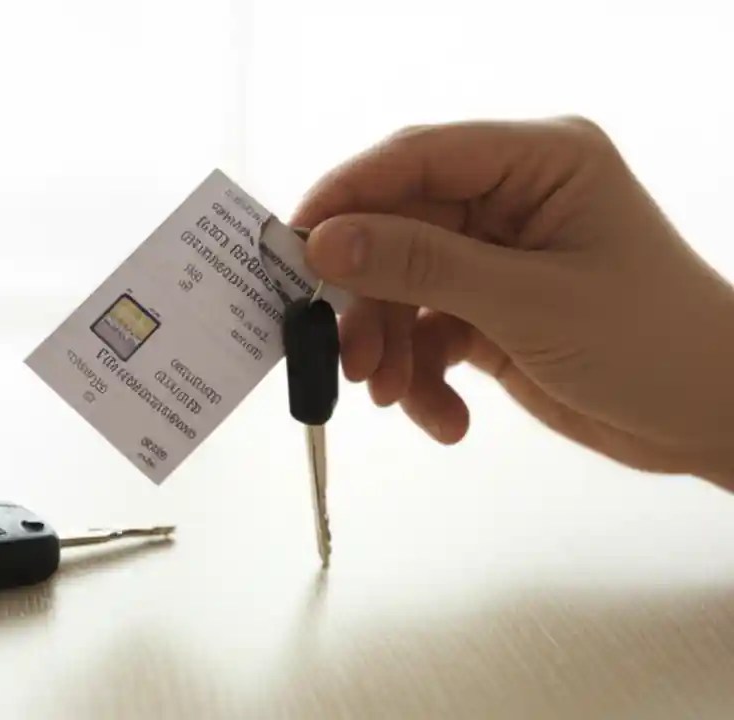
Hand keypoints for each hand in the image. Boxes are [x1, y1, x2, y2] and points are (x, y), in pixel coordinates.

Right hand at [292, 117, 733, 486]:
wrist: (715, 420)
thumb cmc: (652, 344)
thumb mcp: (527, 303)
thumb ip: (420, 267)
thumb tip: (323, 243)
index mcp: (538, 160)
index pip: (418, 157)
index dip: (347, 195)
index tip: (291, 247)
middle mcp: (511, 197)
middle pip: (398, 229)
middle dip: (370, 300)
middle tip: (346, 356)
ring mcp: (498, 255)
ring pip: (403, 287)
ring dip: (392, 347)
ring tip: (397, 397)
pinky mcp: (490, 308)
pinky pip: (427, 331)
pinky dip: (422, 376)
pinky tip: (445, 418)